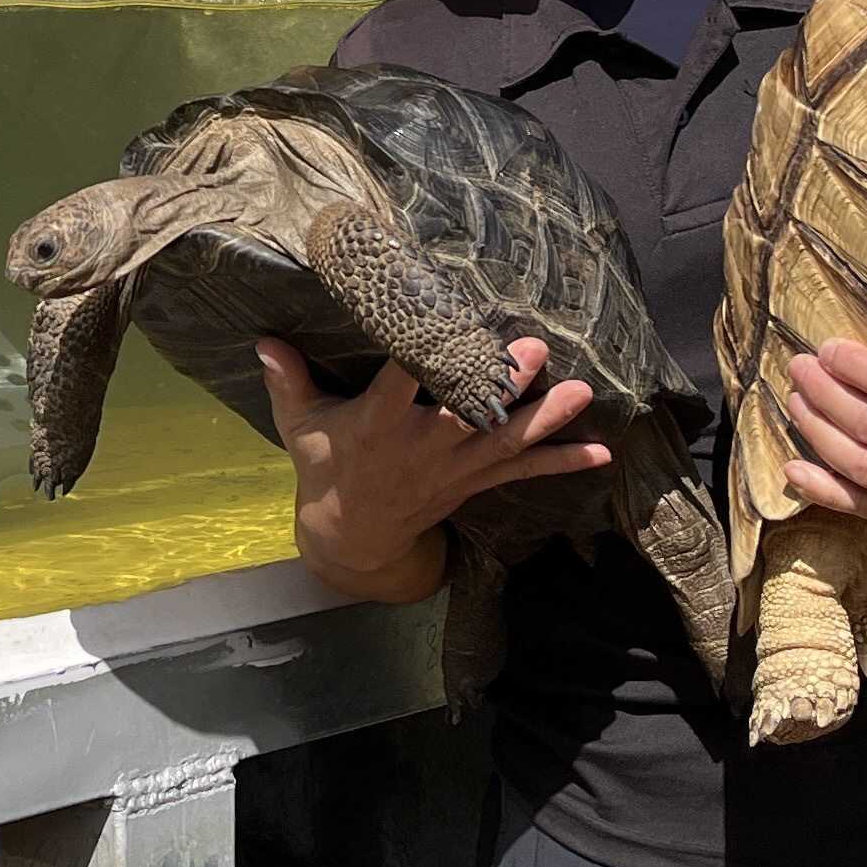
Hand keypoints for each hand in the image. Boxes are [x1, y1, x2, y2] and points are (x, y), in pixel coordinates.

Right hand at [253, 336, 607, 603]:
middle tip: (532, 351)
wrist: (353, 536)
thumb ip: (288, 380)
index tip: (439, 330)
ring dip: (545, 419)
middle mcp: (422, 447)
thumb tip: (264, 339)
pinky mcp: (475, 482)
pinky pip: (523, 473)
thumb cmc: (326, 464)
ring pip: (504, 442)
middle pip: (466, 415)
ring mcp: (454, 468)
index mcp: (377, 426)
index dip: (417, 362)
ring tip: (580, 393)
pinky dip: (562, 462)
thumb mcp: (300, 424)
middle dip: (500, 386)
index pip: (398, 387)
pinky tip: (602, 453)